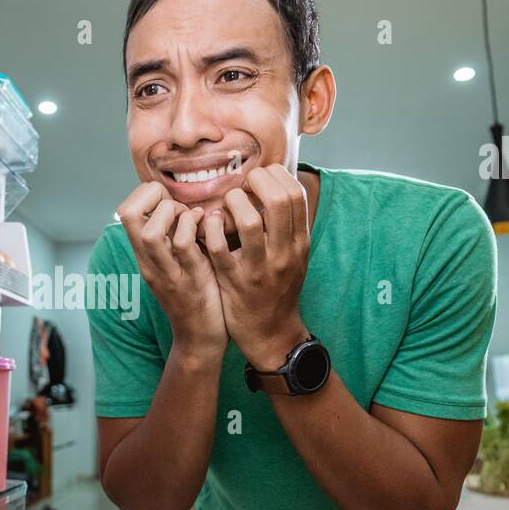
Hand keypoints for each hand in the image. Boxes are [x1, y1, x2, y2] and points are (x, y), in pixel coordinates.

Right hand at [116, 181, 226, 358]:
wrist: (201, 339)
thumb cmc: (195, 295)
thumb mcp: (176, 261)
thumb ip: (174, 235)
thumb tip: (180, 203)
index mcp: (144, 255)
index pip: (125, 210)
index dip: (146, 194)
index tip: (171, 201)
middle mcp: (150, 262)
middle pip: (129, 215)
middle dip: (155, 196)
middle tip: (180, 208)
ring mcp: (168, 273)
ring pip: (152, 232)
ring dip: (175, 214)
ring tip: (194, 219)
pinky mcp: (191, 281)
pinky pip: (185, 245)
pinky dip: (197, 227)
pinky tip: (211, 228)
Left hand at [200, 165, 309, 369]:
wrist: (272, 333)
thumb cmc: (278, 288)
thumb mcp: (293, 256)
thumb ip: (286, 225)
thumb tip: (274, 185)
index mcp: (299, 243)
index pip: (295, 193)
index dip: (274, 176)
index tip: (258, 180)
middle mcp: (284, 253)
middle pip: (279, 199)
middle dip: (256, 182)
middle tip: (242, 187)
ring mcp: (259, 268)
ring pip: (248, 220)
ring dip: (232, 203)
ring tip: (225, 207)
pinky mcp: (234, 282)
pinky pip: (218, 246)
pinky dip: (211, 228)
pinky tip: (209, 226)